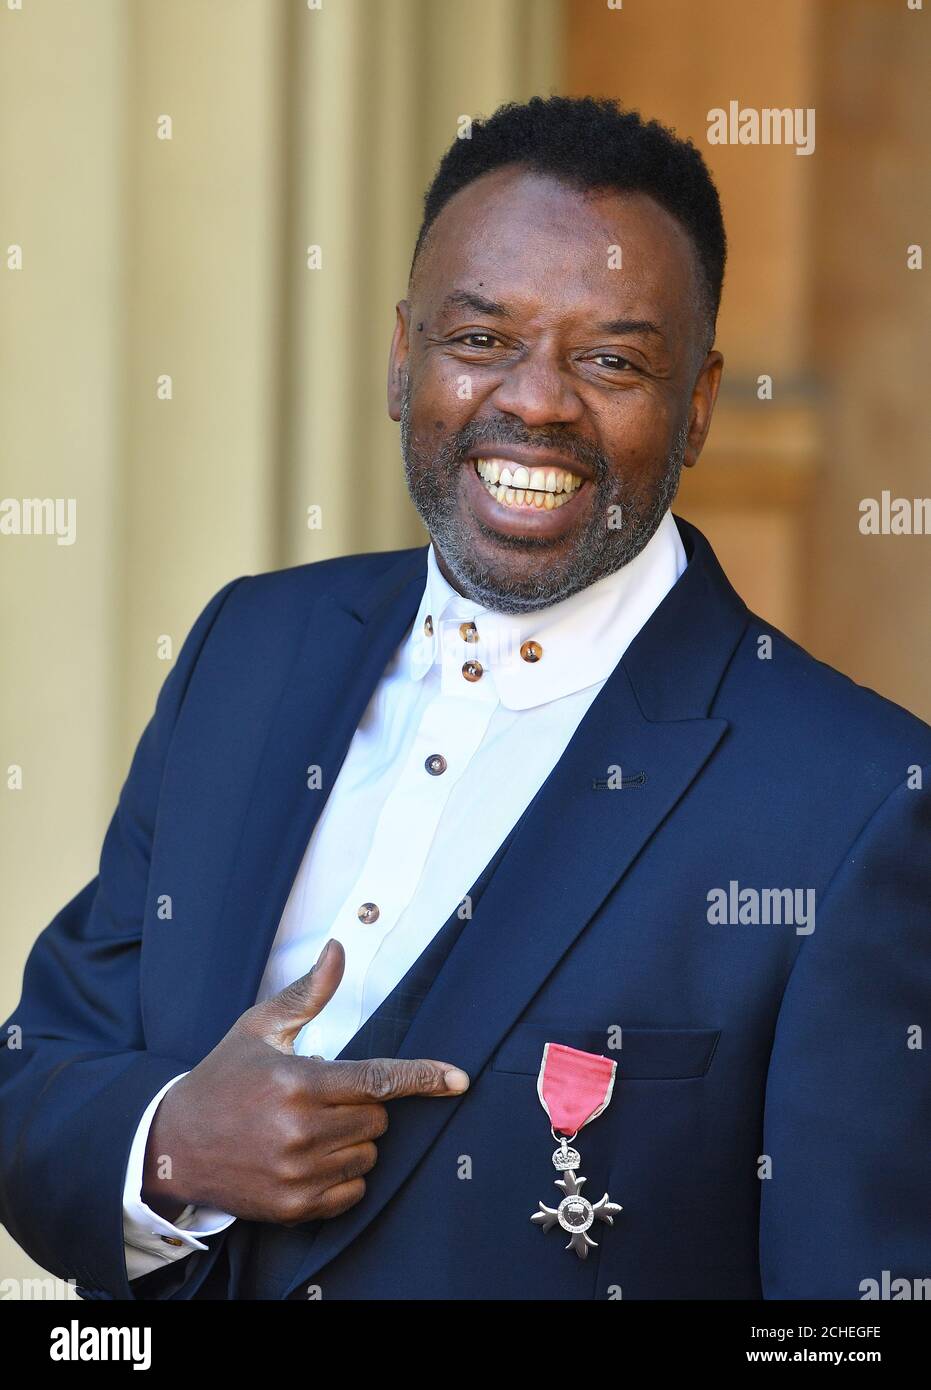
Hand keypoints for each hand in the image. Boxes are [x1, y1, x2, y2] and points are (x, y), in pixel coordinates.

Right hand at [141, 939, 468, 1224]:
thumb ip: (307, 993)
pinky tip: (309, 1158)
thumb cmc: (223, 1079)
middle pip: (377, 1118)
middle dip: (362, 1104)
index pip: (378, 1079)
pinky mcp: (293, 1206)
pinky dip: (343, 1175)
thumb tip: (337, 948)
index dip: (423, 1077)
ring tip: (308, 1128)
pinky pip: (352, 1191)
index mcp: (298, 1082)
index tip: (458, 1078)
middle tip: (322, 1098)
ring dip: (352, 1139)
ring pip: (368, 1155)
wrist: (172, 1147)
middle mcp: (301, 1131)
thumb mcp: (260, 1028)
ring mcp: (298, 1173)